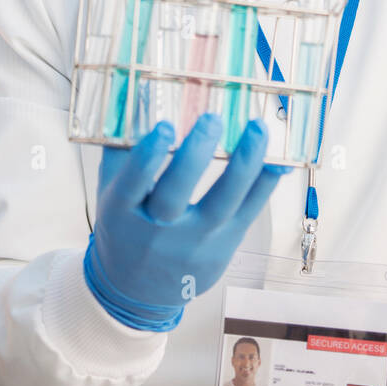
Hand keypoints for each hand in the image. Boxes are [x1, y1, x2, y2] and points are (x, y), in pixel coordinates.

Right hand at [83, 114, 291, 330]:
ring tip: (256, 129)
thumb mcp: (110, 191)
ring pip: (221, 205)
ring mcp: (193, 243)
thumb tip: (134, 94)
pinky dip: (264, 186)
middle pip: (176, 195)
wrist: (135, 291)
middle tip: (212, 120)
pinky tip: (277, 160)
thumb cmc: (124, 227)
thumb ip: (120, 147)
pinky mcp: (222, 248)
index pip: (133, 184)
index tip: (164, 127)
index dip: (148, 157)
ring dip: (243, 166)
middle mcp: (156, 232)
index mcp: (121, 213)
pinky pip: (247, 214)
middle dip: (196, 157)